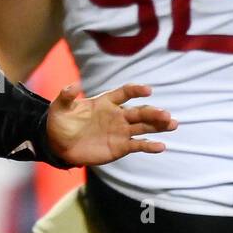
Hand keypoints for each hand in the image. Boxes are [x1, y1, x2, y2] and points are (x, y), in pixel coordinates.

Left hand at [45, 83, 177, 166]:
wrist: (59, 144)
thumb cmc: (60, 122)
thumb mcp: (60, 107)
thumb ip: (67, 96)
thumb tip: (74, 86)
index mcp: (106, 101)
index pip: (124, 93)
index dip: (136, 90)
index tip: (147, 90)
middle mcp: (117, 115)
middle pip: (139, 111)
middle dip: (153, 112)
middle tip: (166, 115)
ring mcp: (121, 131)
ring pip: (143, 126)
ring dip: (158, 125)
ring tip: (173, 124)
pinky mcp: (121, 146)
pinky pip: (138, 145)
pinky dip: (149, 145)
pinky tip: (161, 146)